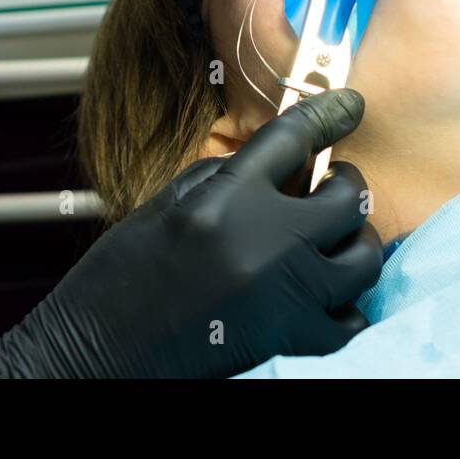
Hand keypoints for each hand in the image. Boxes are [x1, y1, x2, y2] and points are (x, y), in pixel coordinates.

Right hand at [0, 89, 380, 378]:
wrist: (97, 353)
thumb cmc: (121, 275)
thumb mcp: (166, 205)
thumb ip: (228, 177)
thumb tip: (284, 163)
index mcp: (225, 199)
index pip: (295, 138)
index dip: (330, 114)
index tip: (350, 105)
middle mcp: (263, 242)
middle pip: (348, 198)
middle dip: (347, 184)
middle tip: (333, 185)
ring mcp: (282, 294)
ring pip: (362, 258)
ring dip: (355, 242)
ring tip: (335, 240)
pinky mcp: (287, 338)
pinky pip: (347, 318)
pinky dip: (344, 303)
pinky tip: (327, 292)